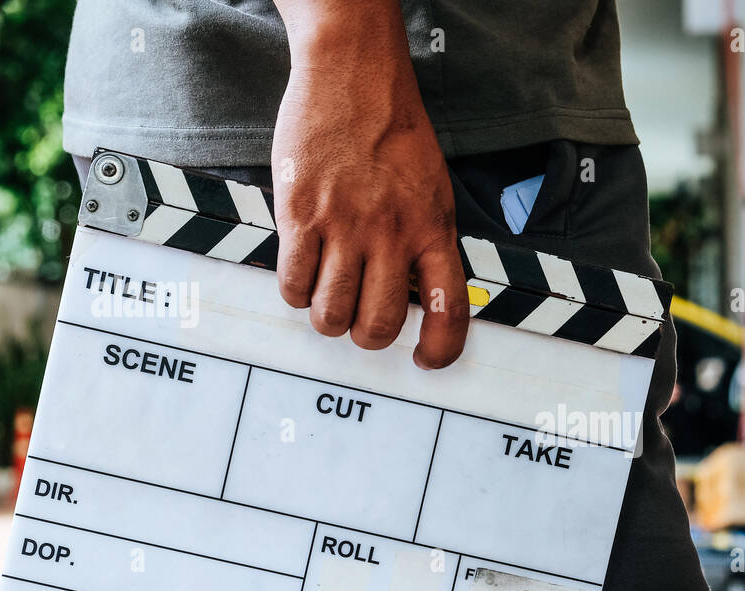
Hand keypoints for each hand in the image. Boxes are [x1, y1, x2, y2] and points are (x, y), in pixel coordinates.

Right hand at [270, 5, 468, 368]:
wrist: (353, 75)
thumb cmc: (395, 133)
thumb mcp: (433, 190)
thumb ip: (428, 242)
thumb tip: (420, 297)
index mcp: (434, 229)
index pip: (450, 310)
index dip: (440, 349)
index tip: (426, 361)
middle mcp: (393, 234)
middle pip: (378, 325)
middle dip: (366, 336)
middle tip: (358, 320)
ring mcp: (346, 226)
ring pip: (332, 315)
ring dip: (327, 319)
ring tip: (327, 299)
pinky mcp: (301, 215)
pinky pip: (294, 284)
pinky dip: (296, 293)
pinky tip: (302, 274)